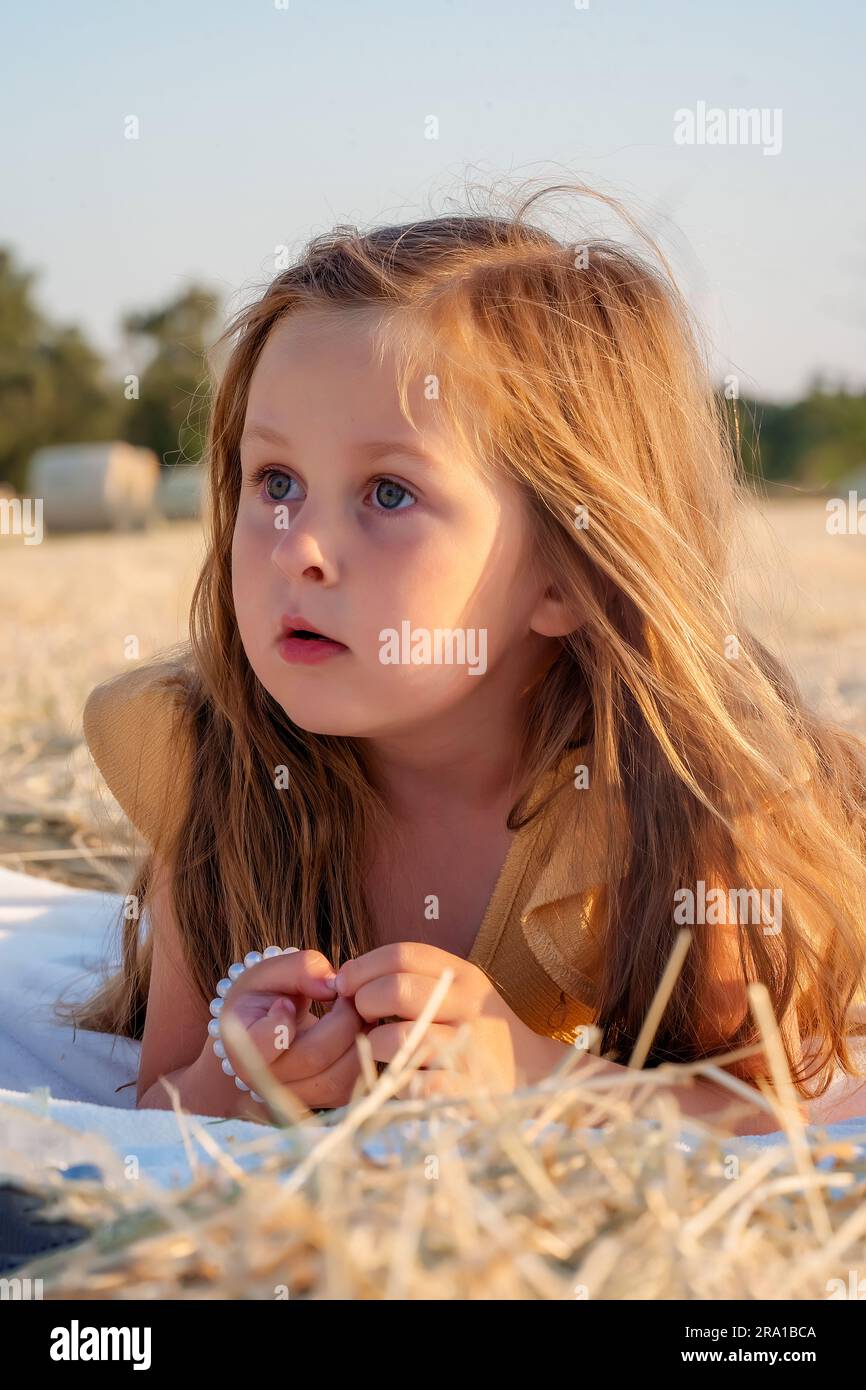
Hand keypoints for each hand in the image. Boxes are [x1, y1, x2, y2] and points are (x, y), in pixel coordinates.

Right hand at [219, 950, 371, 1109]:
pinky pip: (353, 1085)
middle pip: (315, 1057)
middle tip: (347, 994)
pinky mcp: (322, 1101)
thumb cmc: (265, 995)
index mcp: (242, 1042)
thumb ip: (300, 969)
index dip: (282, 1022)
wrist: (265, 1026)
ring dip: (360, 1038)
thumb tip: (333, 986)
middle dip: (344, 1019)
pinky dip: (365, 1053)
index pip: (262, 1045)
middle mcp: (263, 1078)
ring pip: (339, 1079)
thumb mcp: (272, 971)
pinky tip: (360, 1029)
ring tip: (356, 1011)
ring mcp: (293, 1095)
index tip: (287, 1002)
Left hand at [334, 942, 567, 1098]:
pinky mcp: (467, 1090)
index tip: (344, 982)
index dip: (363, 966)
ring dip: (373, 1043)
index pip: (402, 955)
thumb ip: (408, 977)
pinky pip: (414, 1083)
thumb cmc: (473, 1025)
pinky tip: (399, 1076)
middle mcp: (469, 1006)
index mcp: (463, 975)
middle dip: (364, 1001)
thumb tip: (344, 975)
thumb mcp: (454, 988)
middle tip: (362, 1016)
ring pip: (398, 1037)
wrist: (532, 1070)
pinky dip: (396, 1081)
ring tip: (376, 1047)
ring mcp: (470, 1048)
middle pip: (397, 990)